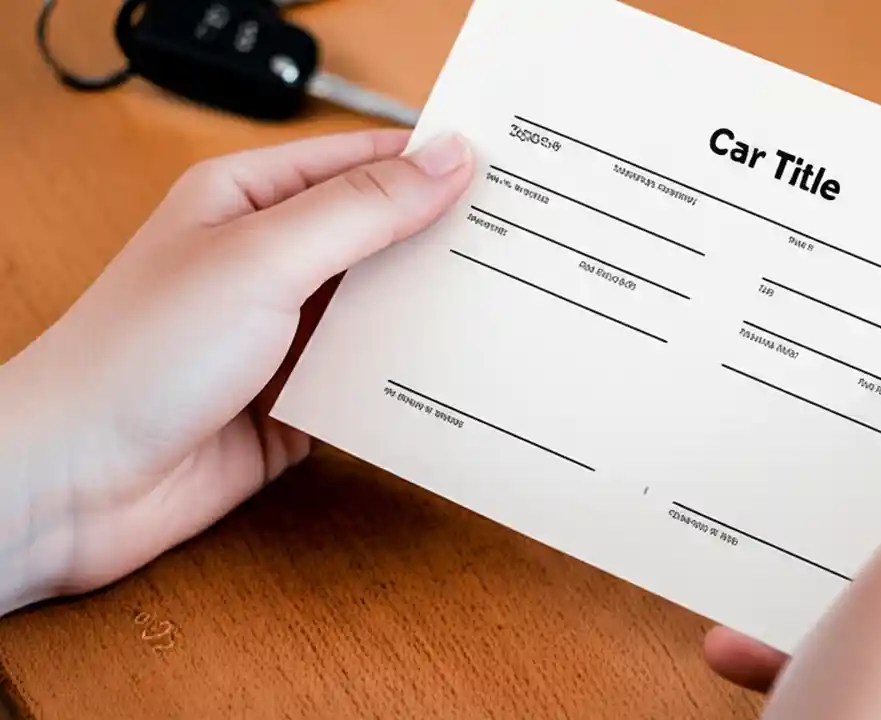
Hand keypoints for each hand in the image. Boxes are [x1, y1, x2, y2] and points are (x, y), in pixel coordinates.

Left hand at [0, 129, 472, 612]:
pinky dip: (404, 381)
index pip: (360, 163)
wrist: (76, 483)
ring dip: (427, 316)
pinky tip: (448, 380)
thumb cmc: (136, 357)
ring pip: (379, 312)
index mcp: (247, 201)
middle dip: (441, 243)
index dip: (429, 163)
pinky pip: (368, 381)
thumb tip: (447, 159)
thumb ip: (362, 209)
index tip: (502, 174)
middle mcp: (266, 264)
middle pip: (377, 238)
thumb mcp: (263, 259)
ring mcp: (280, 336)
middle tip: (518, 247)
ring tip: (500, 311)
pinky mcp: (294, 402)